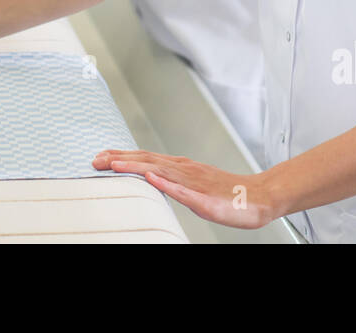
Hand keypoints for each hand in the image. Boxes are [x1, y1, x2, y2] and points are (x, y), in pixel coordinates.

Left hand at [92, 150, 279, 228]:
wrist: (260, 197)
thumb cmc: (229, 194)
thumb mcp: (194, 185)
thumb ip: (174, 181)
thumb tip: (152, 178)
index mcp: (182, 167)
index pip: (146, 158)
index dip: (122, 157)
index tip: (101, 157)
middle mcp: (185, 170)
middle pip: (148, 160)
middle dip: (120, 159)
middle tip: (95, 159)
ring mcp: (195, 183)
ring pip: (161, 171)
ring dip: (136, 167)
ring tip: (114, 165)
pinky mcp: (206, 199)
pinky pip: (184, 191)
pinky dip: (166, 183)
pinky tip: (151, 178)